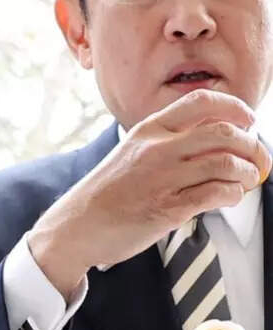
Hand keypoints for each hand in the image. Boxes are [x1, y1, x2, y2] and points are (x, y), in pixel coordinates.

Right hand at [28, 88, 270, 298]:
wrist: (75, 227)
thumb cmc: (105, 194)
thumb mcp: (131, 153)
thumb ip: (167, 142)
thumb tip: (215, 139)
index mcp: (149, 130)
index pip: (202, 102)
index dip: (235, 107)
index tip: (248, 120)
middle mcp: (157, 149)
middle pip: (224, 133)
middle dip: (252, 145)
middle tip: (259, 157)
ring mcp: (163, 179)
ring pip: (225, 164)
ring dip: (247, 173)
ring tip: (248, 180)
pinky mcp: (168, 209)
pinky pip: (215, 194)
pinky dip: (232, 194)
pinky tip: (229, 197)